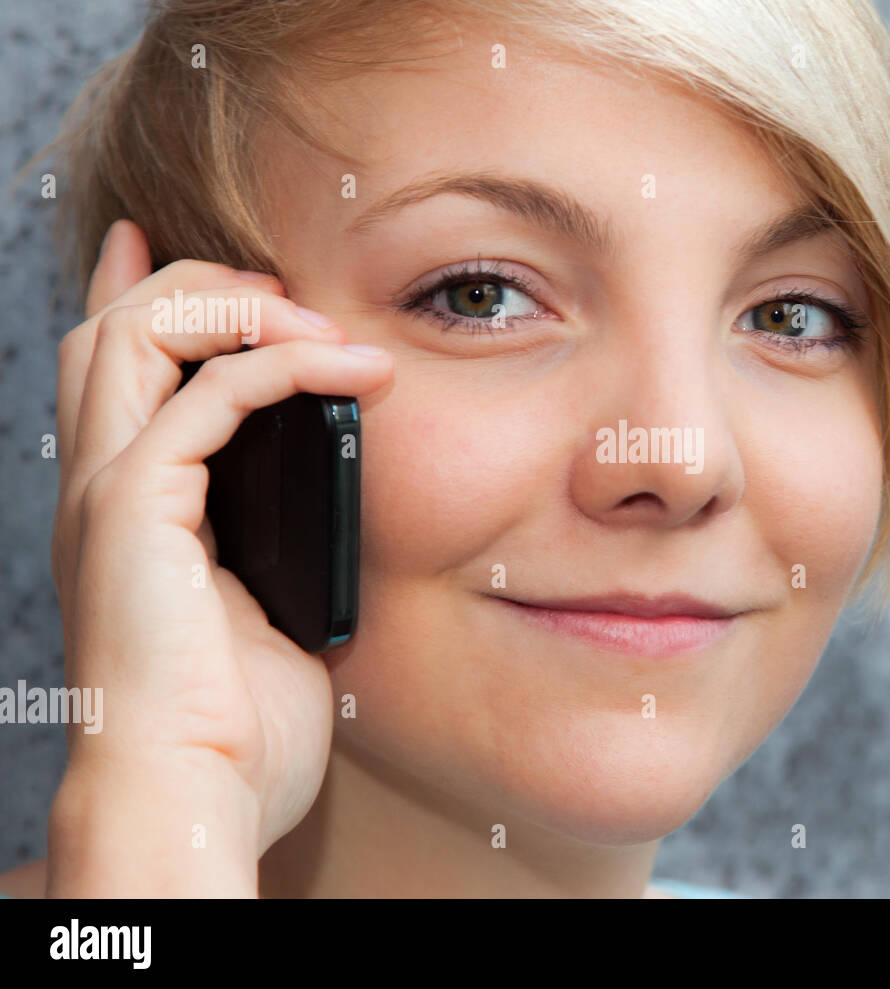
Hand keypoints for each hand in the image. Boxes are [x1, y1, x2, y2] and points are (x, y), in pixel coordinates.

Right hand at [46, 220, 392, 895]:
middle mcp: (105, 492)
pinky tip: (345, 370)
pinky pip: (206, 397)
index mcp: (133, 513)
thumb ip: (276, 542)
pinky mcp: (137, 514)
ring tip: (324, 326)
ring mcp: (112, 498)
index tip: (216, 263)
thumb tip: (327, 500)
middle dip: (204, 286)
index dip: (151, 297)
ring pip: (139, 335)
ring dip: (239, 306)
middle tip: (288, 293)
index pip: (120, 373)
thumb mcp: (265, 608)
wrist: (194, 798)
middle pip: (116, 329)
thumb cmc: (234, 730)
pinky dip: (279, 363)